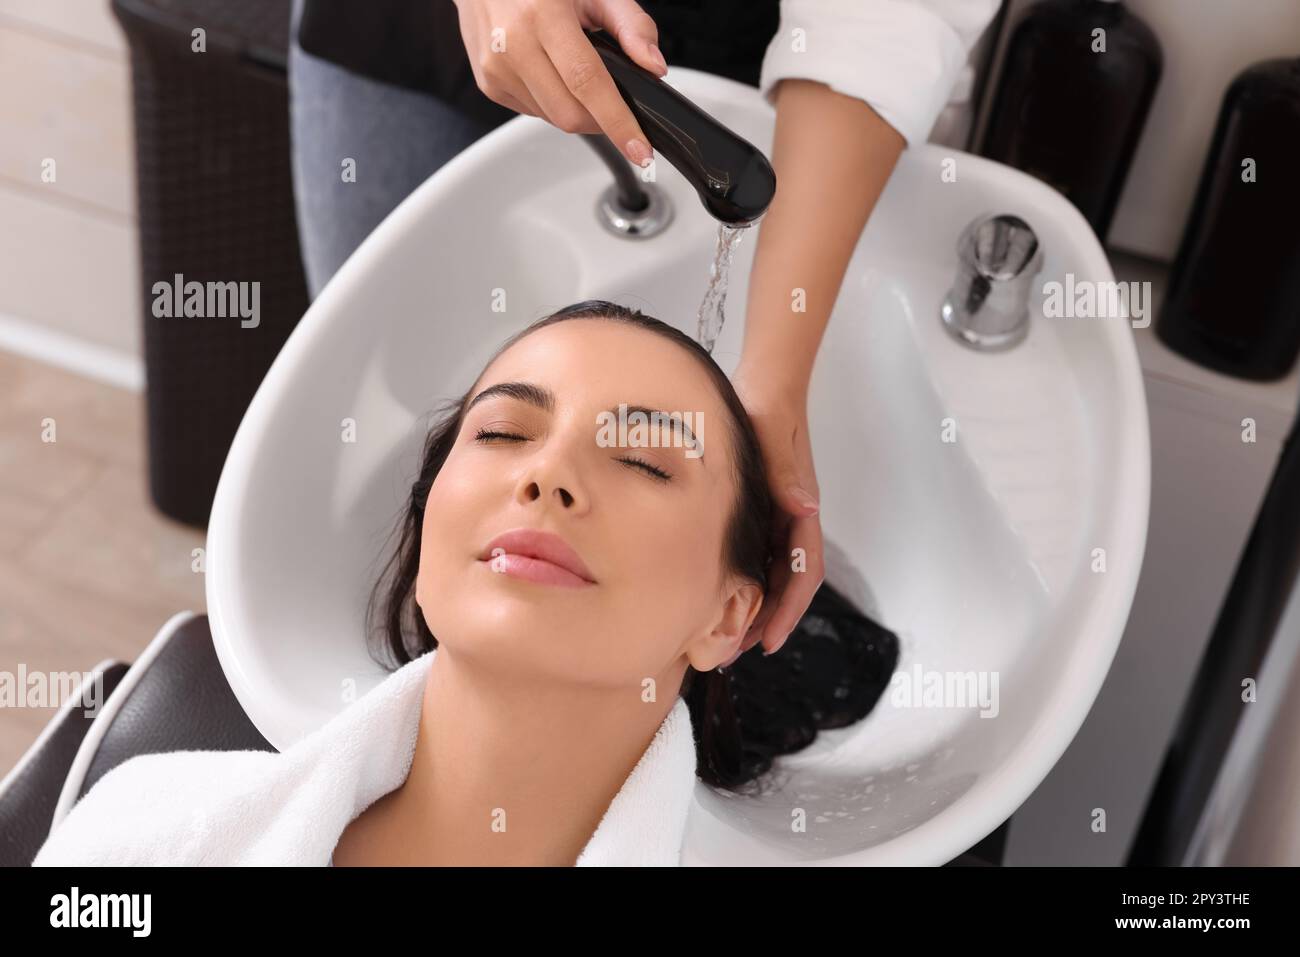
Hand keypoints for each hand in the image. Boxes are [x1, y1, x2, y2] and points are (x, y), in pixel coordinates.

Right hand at [452, 0, 666, 165]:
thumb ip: (631, 25)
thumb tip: (653, 66)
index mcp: (542, 14)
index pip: (586, 82)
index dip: (617, 121)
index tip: (639, 150)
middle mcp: (512, 44)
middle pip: (570, 114)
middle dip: (601, 121)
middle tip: (614, 104)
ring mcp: (496, 68)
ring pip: (553, 119)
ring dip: (576, 110)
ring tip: (574, 73)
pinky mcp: (490, 85)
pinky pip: (535, 112)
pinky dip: (554, 103)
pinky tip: (551, 73)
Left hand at [727, 367, 823, 662]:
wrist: (766, 384)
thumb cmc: (770, 411)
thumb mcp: (775, 442)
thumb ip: (786, 476)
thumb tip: (807, 509)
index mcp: (800, 511)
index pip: (802, 573)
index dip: (787, 611)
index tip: (766, 642)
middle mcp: (792, 519)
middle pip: (784, 584)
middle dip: (764, 622)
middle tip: (730, 653)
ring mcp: (776, 517)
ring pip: (768, 574)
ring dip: (751, 607)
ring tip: (721, 635)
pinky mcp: (759, 510)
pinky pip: (754, 556)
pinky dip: (741, 581)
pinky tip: (714, 594)